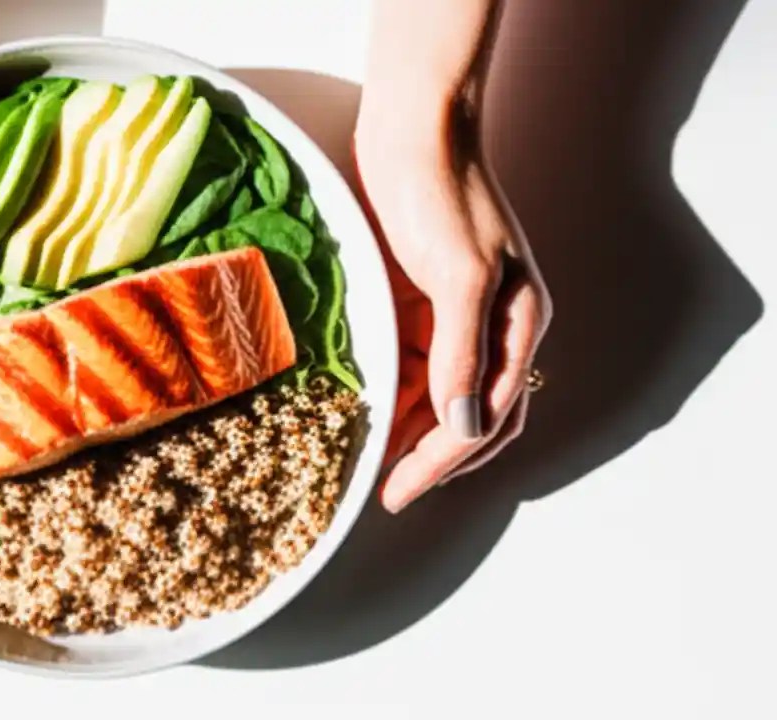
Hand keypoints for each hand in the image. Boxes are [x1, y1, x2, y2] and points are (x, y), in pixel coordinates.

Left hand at [354, 102, 551, 513]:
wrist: (414, 132)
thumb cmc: (443, 196)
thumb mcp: (458, 275)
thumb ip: (462, 352)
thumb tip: (463, 425)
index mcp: (519, 325)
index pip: (485, 418)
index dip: (441, 462)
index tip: (396, 493)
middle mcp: (494, 328)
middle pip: (469, 416)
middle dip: (431, 457)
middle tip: (384, 491)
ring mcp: (457, 314)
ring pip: (439, 393)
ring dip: (410, 428)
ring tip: (366, 456)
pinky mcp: (422, 300)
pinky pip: (412, 361)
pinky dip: (393, 389)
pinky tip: (363, 405)